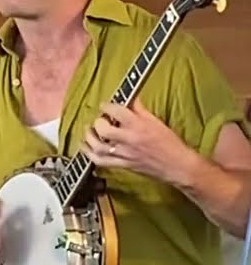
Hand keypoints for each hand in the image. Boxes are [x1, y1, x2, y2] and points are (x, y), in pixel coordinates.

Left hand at [81, 101, 195, 183]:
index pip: (116, 111)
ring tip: (89, 131)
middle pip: (103, 128)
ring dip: (89, 137)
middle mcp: (129, 139)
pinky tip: (86, 147)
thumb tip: (131, 99)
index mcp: (139, 125)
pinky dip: (90, 154)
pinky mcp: (123, 165)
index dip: (107, 106)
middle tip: (100, 120)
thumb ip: (140, 110)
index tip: (105, 105)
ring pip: (98, 146)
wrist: (179, 166)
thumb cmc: (171, 144)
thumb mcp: (157, 122)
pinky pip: (101, 161)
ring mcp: (125, 153)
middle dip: (98, 122)